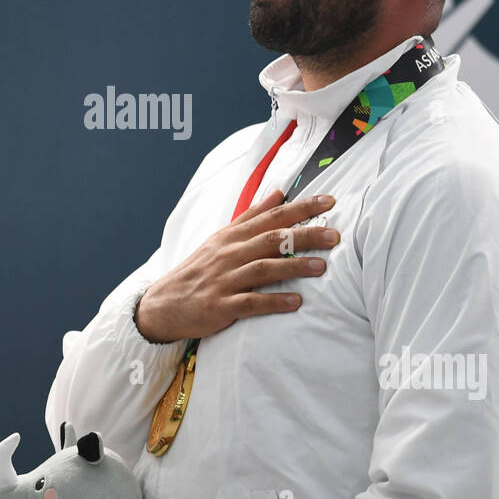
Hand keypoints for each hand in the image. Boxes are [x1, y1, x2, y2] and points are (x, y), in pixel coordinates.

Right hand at [134, 189, 338, 343]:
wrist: (164, 303)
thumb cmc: (200, 270)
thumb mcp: (222, 238)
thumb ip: (252, 216)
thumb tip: (279, 193)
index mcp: (232, 236)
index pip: (271, 216)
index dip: (301, 208)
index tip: (329, 201)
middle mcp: (229, 254)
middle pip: (271, 239)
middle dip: (305, 235)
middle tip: (335, 234)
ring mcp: (224, 280)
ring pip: (263, 268)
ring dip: (294, 267)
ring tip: (322, 267)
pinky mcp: (220, 306)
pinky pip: (250, 303)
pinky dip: (273, 302)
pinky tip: (296, 302)